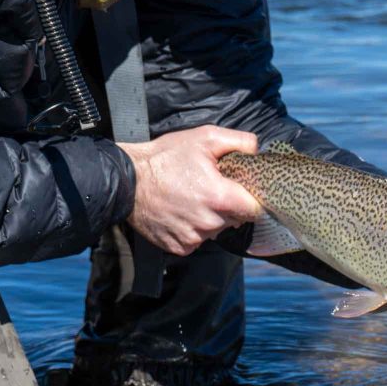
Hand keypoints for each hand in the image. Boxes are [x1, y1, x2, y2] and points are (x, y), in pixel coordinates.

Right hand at [119, 125, 261, 256]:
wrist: (127, 180)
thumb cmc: (166, 157)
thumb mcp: (205, 138)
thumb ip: (239, 142)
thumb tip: (258, 151)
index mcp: (220, 198)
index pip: (255, 210)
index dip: (252, 199)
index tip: (242, 190)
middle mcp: (209, 223)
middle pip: (236, 220)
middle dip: (230, 206)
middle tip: (212, 188)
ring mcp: (194, 238)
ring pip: (216, 230)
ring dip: (211, 218)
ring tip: (193, 198)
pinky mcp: (180, 247)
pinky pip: (198, 240)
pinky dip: (194, 229)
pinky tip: (183, 212)